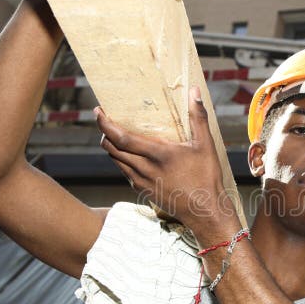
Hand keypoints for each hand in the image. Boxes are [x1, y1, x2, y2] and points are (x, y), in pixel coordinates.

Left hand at [96, 87, 235, 230]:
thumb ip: (198, 117)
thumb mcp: (205, 145)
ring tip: (116, 135)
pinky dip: (122, 161)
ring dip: (112, 147)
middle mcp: (145, 168)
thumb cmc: (206, 177)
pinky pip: (125, 172)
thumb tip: (194, 91)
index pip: (121, 138)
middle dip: (105, 133)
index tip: (98, 112)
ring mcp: (141, 181)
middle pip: (112, 148)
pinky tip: (131, 155)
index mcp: (158, 154)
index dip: (105, 124)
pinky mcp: (142, 191)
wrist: (204, 212)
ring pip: (116, 161)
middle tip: (105, 119)